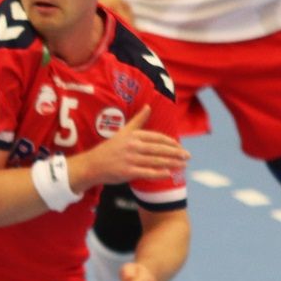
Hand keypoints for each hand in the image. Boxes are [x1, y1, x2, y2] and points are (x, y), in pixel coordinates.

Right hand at [67, 121, 187, 193]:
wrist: (92, 165)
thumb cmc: (109, 148)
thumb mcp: (123, 132)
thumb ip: (138, 120)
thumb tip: (148, 106)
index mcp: (132, 135)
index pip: (156, 137)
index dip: (170, 142)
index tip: (179, 146)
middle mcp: (132, 146)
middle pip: (159, 149)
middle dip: (176, 153)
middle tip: (188, 156)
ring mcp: (130, 159)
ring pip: (156, 161)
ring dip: (172, 163)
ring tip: (183, 165)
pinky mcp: (127, 172)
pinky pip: (147, 173)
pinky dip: (159, 173)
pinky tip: (169, 173)